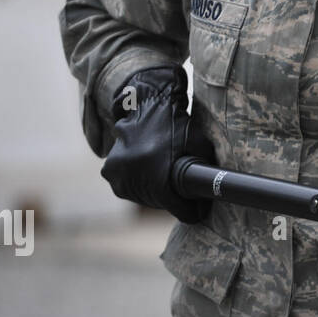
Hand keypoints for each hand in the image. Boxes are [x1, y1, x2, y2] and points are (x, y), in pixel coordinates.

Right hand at [102, 66, 211, 222]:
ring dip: (155, 195)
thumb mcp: (199, 149)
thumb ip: (203, 174)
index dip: (191, 211)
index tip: (199, 212)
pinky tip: (151, 175)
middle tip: (185, 196)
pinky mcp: (109, 171)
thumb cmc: (178, 125)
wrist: (150, 104)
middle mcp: (134, 179)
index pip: (177, 209)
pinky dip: (139, 185)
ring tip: (167, 182)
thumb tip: (208, 195)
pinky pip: (127, 188)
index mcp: (157, 178)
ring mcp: (118, 176)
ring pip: (142, 197)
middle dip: (173, 201)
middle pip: (159, 204)